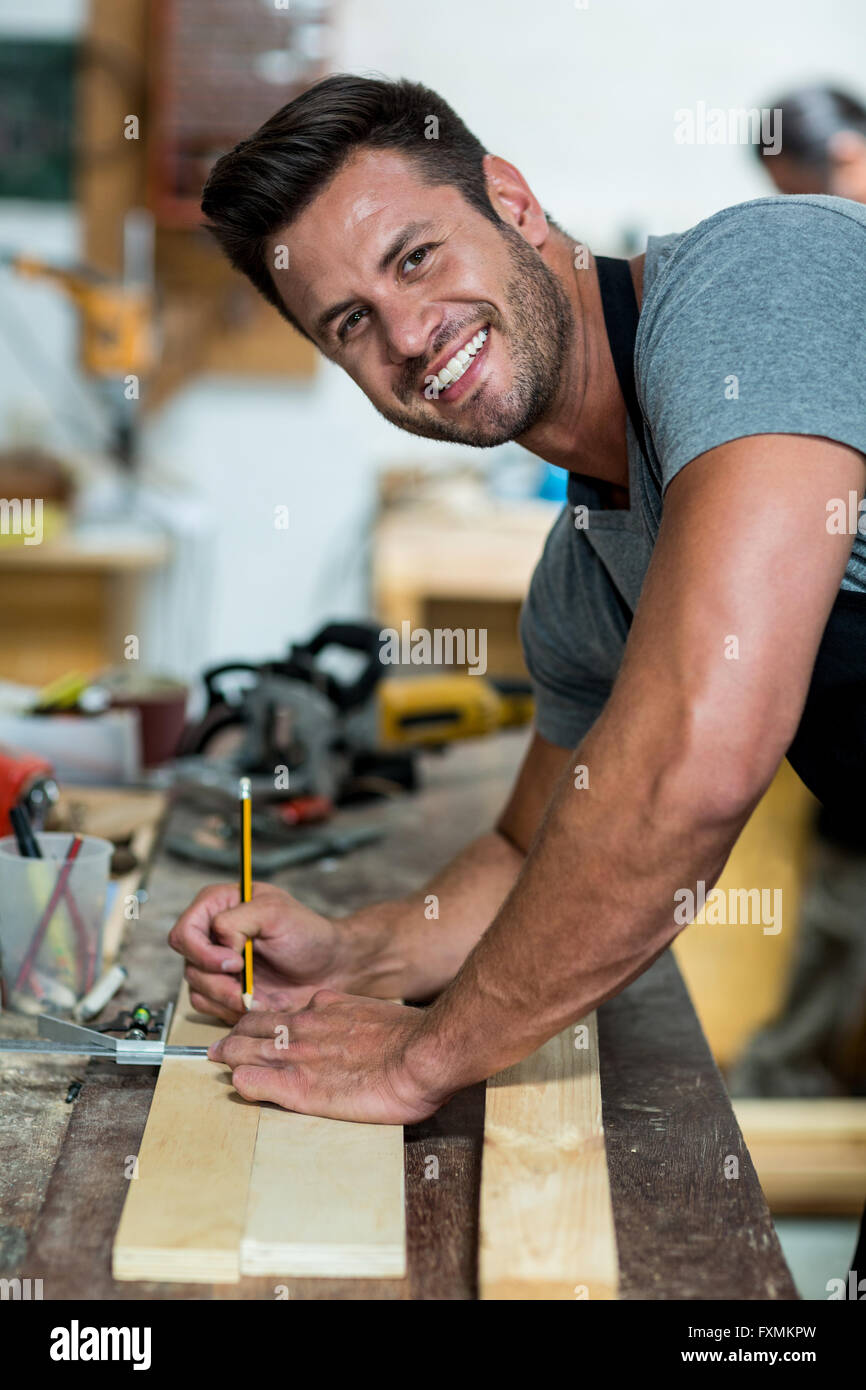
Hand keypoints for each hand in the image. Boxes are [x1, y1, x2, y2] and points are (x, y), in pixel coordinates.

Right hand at [168, 882, 367, 1023]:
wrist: (328, 969)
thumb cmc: (306, 934)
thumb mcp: (276, 913)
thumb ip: (238, 919)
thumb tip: (219, 941)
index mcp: (217, 905)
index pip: (184, 931)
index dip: (203, 952)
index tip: (235, 961)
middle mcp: (210, 934)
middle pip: (188, 964)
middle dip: (219, 981)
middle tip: (248, 986)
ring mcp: (215, 964)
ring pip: (196, 989)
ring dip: (227, 998)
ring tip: (259, 996)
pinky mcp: (223, 990)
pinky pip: (208, 1006)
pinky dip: (231, 1009)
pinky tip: (257, 1002)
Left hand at [207, 990, 447, 1123]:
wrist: (422, 1053)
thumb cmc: (410, 1039)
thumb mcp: (375, 1014)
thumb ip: (354, 1018)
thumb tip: (357, 1027)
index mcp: (324, 1007)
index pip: (280, 1012)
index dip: (261, 1021)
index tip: (254, 1030)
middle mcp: (303, 1027)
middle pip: (251, 1027)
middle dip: (233, 1036)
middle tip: (219, 1047)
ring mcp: (297, 1056)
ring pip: (242, 1051)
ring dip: (227, 1056)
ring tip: (216, 1061)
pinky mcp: (298, 1088)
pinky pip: (252, 1083)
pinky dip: (241, 1084)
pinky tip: (239, 1087)